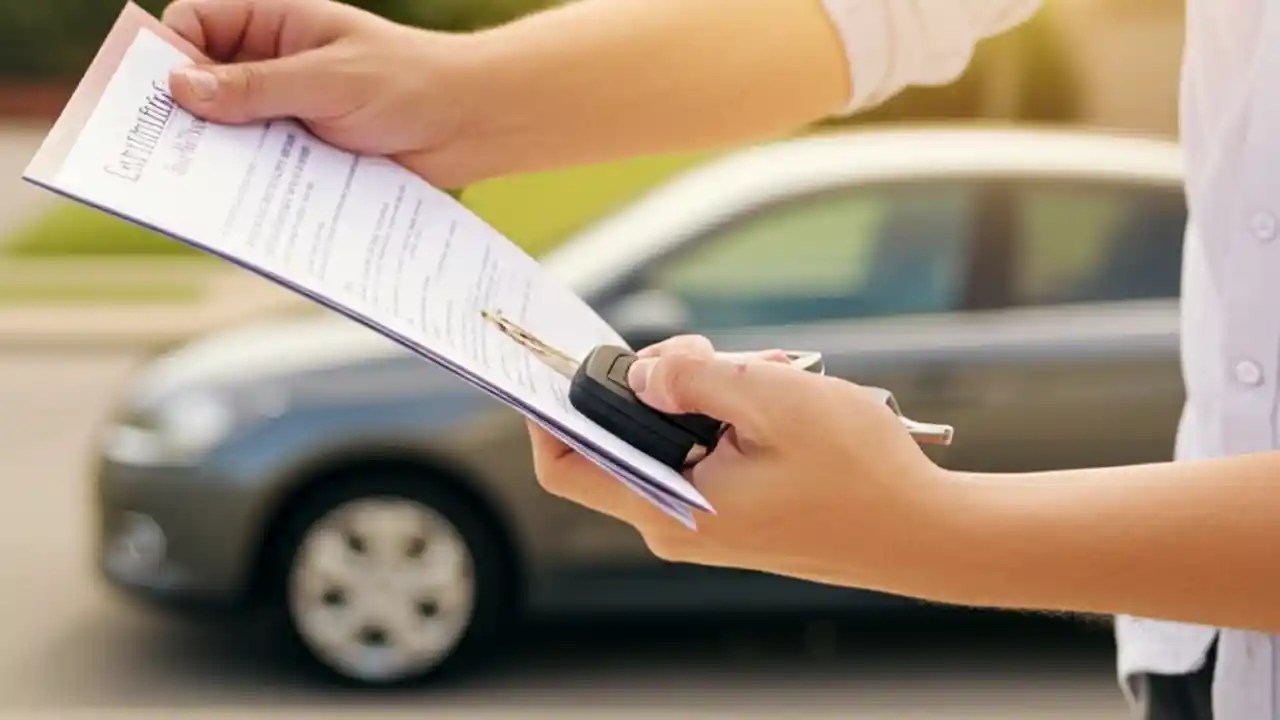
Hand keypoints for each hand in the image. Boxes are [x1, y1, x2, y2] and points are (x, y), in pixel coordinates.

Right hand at [163, 0, 478, 185]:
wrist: (475, 124)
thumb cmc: (410, 83)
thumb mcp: (327, 81)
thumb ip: (256, 87)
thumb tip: (179, 88)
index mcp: (274, 22)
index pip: (195, 23)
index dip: (169, 54)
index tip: (158, 96)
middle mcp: (275, 63)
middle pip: (204, 82)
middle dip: (185, 114)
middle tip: (162, 155)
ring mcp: (290, 109)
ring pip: (231, 131)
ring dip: (219, 156)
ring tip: (199, 188)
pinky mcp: (309, 153)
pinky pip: (266, 167)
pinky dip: (253, 183)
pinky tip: (243, 207)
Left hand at [530, 336, 965, 596]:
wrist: (924, 533)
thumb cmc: (858, 472)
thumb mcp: (771, 399)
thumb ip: (693, 376)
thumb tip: (643, 371)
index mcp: (669, 507)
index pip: (566, 467)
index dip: (550, 411)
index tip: (564, 360)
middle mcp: (676, 524)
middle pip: (621, 440)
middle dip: (652, 384)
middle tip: (707, 352)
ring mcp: (706, 525)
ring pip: (667, 442)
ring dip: (699, 395)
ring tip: (759, 375)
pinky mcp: (734, 517)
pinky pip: (701, 456)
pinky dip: (722, 420)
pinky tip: (770, 401)